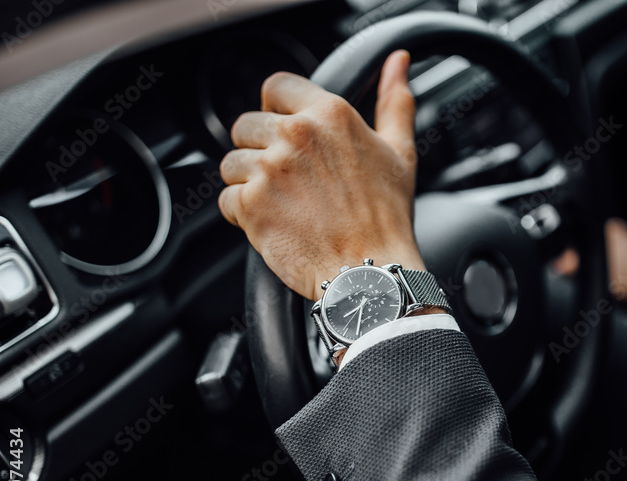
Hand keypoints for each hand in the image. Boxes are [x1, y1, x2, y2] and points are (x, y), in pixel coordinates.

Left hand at [219, 50, 423, 300]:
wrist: (370, 271)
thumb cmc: (387, 218)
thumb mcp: (399, 152)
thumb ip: (394, 102)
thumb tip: (397, 63)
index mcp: (329, 114)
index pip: (275, 86)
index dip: (276, 110)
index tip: (286, 134)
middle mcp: (296, 134)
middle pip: (246, 125)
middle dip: (261, 152)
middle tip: (291, 182)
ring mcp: (270, 169)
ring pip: (232, 163)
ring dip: (249, 184)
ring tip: (284, 206)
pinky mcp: (251, 204)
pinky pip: (226, 199)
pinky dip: (243, 215)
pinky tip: (276, 225)